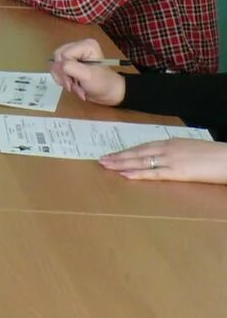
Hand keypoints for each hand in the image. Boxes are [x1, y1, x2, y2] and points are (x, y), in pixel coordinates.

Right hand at [49, 38, 124, 105]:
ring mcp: (74, 55)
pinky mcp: (70, 63)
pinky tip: (72, 86)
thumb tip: (58, 65)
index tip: (74, 81)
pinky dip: (62, 80)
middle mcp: (78, 47)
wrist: (108, 94)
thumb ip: (70, 67)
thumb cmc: (102, 84)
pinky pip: (57, 70)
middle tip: (72, 85)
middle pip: (57, 58)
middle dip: (63, 75)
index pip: (63, 54)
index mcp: (85, 45)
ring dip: (63, 79)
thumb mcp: (87, 75)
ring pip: (55, 65)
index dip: (66, 68)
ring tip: (75, 87)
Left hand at [100, 139, 226, 183]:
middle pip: (137, 153)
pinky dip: (137, 174)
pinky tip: (124, 175)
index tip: (113, 154)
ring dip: (121, 164)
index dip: (127, 151)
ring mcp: (171, 160)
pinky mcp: (178, 172)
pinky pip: (153, 173)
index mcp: (172, 142)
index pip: (143, 147)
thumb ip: (177, 152)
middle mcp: (168, 149)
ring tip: (106, 166)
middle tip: (101, 160)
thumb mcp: (192, 149)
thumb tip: (167, 157)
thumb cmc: (215, 155)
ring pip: (141, 162)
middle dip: (118, 156)